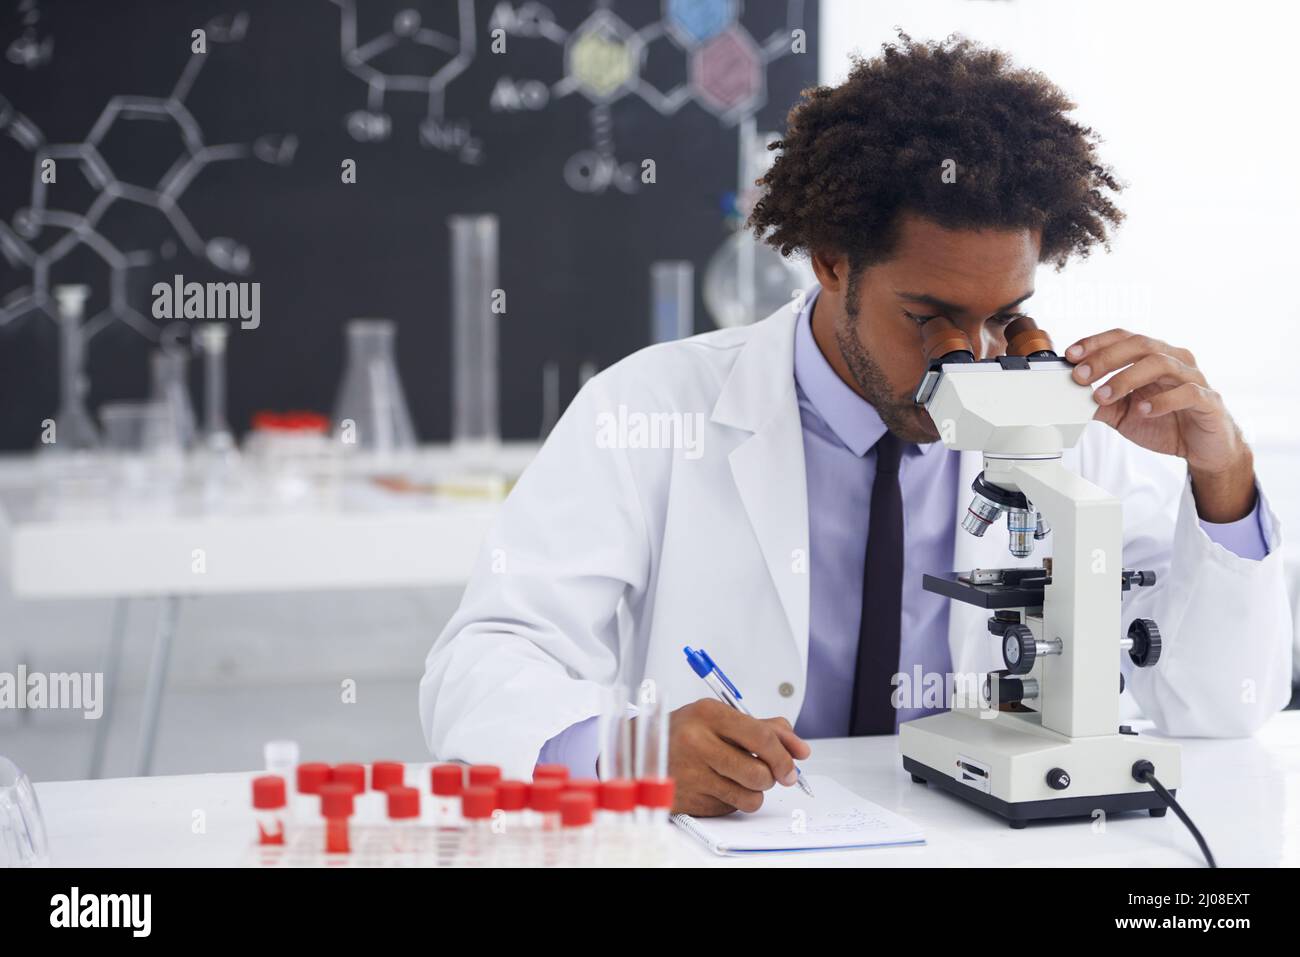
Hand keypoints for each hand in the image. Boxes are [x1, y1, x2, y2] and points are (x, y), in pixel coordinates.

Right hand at [665, 698, 810, 816]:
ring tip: (740, 778)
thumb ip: (763, 728)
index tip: (793, 765)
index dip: (784, 755)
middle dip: (771, 776)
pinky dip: (732, 800)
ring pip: (750, 797)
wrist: (641, 751)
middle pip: (759, 773)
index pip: (762, 738)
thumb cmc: (685, 732)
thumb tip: (799, 749)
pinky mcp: (689, 800)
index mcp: (709, 714)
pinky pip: (730, 808)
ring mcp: (691, 774)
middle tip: (766, 772)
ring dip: (753, 792)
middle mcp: (698, 743)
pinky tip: (718, 785)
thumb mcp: (719, 717)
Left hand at [1065, 329, 1255, 522]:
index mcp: (1153, 357)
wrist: (1202, 448)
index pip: (1124, 338)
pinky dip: (1162, 400)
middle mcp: (1174, 360)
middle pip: (1140, 345)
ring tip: (1103, 395)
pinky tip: (1143, 410)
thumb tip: (1070, 398)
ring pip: (1161, 363)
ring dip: (1126, 378)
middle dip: (1105, 358)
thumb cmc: (1165, 423)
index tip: (1071, 354)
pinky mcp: (1208, 400)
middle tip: (1080, 375)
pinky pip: (1187, 392)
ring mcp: (1193, 378)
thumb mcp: (1123, 415)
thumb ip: (1100, 404)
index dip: (1096, 342)